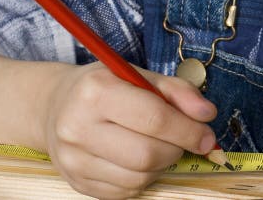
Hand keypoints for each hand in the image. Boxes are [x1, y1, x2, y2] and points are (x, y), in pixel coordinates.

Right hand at [38, 62, 216, 198]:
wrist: (55, 106)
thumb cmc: (106, 86)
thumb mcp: (140, 75)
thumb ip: (178, 91)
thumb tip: (207, 114)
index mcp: (97, 91)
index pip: (154, 118)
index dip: (189, 130)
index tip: (207, 136)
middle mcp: (78, 126)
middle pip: (147, 154)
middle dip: (177, 150)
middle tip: (185, 140)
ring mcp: (73, 159)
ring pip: (138, 177)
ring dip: (162, 165)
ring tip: (161, 146)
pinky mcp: (76, 182)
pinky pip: (125, 192)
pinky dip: (144, 178)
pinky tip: (141, 159)